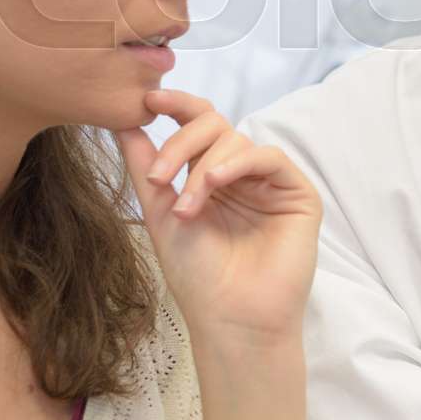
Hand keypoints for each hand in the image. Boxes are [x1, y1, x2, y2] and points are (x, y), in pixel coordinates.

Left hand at [113, 88, 321, 346]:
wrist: (229, 318)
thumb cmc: (197, 275)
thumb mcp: (160, 213)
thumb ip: (145, 167)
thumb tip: (122, 123)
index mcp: (211, 176)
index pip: (199, 127)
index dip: (178, 107)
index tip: (148, 101)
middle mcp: (242, 174)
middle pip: (216, 126)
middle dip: (182, 143)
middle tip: (159, 176)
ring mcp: (270, 183)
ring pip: (238, 140)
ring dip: (204, 167)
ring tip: (188, 206)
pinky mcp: (298, 194)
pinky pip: (270, 157)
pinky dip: (240, 162)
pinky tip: (217, 182)